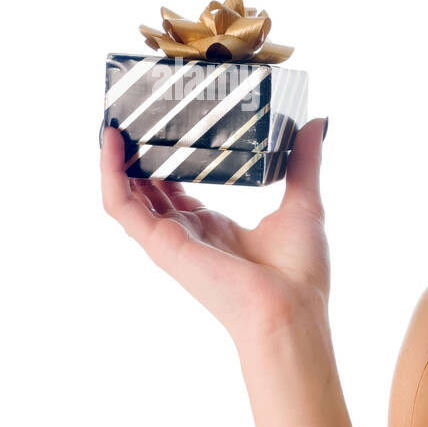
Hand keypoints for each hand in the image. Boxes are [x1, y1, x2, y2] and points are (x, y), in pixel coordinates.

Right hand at [100, 118, 331, 346]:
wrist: (290, 309)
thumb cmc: (300, 272)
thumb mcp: (304, 204)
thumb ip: (304, 164)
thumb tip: (317, 122)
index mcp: (217, 229)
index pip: (179, 191)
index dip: (168, 163)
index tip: (163, 129)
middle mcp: (190, 234)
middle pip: (148, 191)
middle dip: (136, 158)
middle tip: (131, 117)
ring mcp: (172, 240)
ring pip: (127, 196)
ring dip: (114, 162)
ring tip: (111, 124)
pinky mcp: (161, 244)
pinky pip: (121, 206)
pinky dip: (110, 175)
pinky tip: (112, 143)